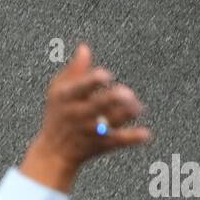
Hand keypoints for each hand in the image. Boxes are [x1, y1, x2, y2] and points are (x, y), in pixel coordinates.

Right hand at [19, 43, 150, 192]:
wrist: (54, 151)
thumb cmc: (57, 113)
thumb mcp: (57, 90)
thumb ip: (74, 70)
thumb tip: (84, 48)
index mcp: (67, 97)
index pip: (80, 88)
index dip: (93, 81)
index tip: (106, 75)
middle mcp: (78, 114)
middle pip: (97, 106)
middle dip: (113, 100)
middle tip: (128, 93)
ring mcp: (90, 130)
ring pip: (110, 122)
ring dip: (126, 114)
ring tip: (138, 107)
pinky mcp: (101, 144)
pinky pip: (118, 141)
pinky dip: (132, 138)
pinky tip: (145, 134)